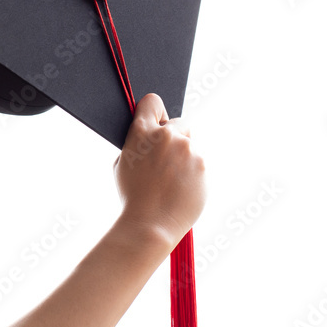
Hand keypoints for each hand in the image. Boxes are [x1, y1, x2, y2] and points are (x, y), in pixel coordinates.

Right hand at [113, 93, 205, 249]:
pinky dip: (192, 173)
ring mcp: (187, 150)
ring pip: (190, 146)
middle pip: (178, 124)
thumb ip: (138, 144)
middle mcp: (167, 136)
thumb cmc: (132, 197)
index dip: (153, 113)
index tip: (156, 121)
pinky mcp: (202, 165)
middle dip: (174, 137)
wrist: (150, 225)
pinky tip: (180, 189)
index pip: (152, 102)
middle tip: (164, 159)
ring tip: (170, 182)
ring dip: (183, 158)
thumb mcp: (123, 164)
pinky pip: (198, 163)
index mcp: (142, 133)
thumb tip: (150, 136)